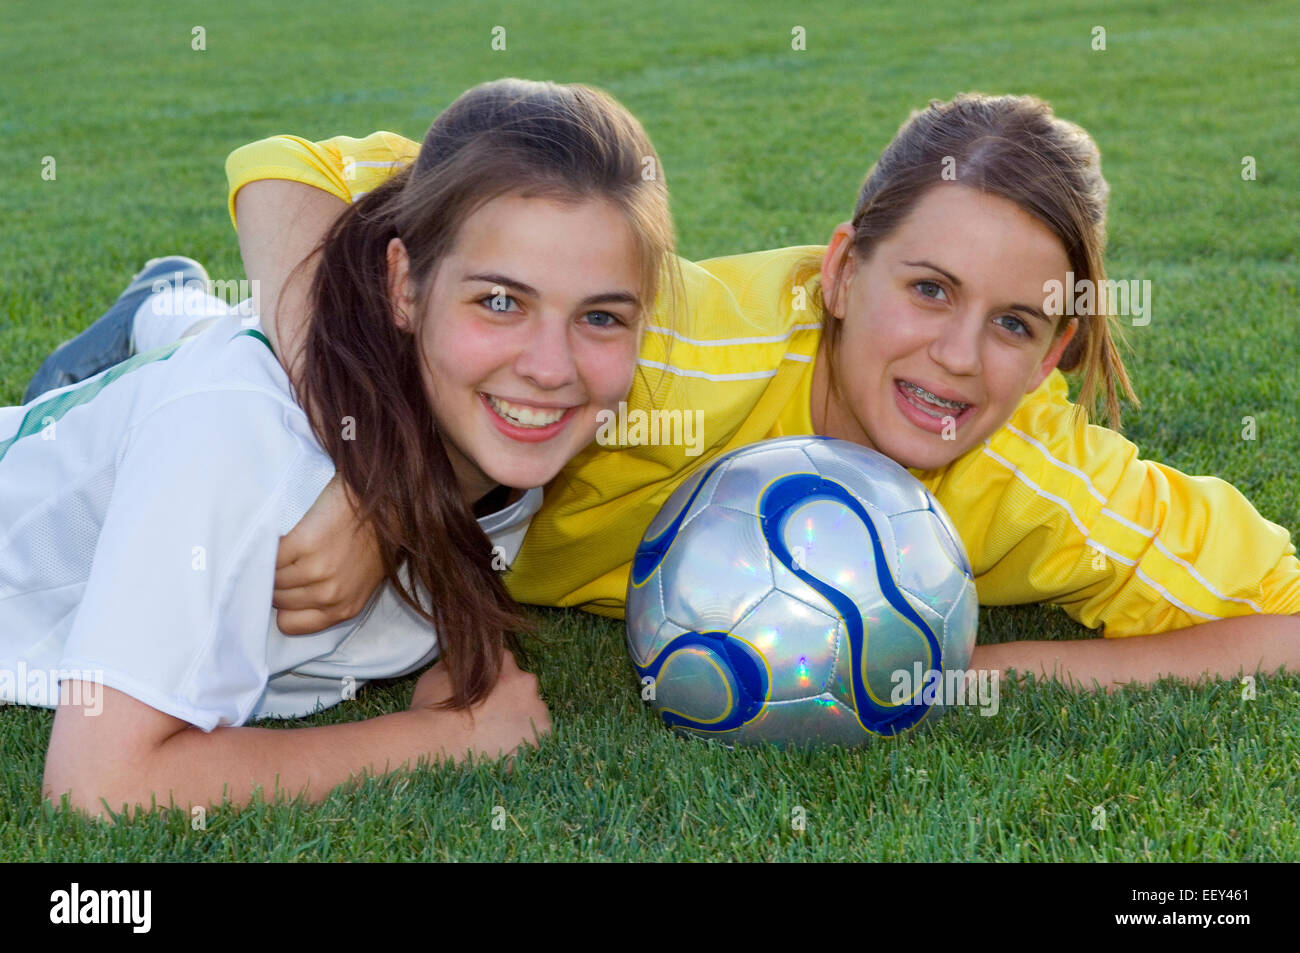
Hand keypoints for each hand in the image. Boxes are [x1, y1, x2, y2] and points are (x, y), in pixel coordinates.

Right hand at [274, 475, 384, 633]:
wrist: (387, 503)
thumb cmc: (372, 540)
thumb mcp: (360, 582)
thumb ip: (333, 600)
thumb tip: (294, 603)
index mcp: (344, 609)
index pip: (289, 624)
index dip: (284, 606)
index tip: (287, 590)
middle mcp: (330, 595)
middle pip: (277, 599)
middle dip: (279, 582)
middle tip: (291, 561)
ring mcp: (317, 570)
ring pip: (271, 577)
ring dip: (274, 563)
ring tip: (290, 547)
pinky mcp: (304, 545)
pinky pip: (270, 555)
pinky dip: (272, 545)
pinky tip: (286, 536)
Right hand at [410, 653, 550, 760]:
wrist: (434, 748)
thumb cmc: (433, 711)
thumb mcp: (438, 673)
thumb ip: (458, 660)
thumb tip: (461, 656)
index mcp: (504, 664)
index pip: (505, 663)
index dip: (492, 678)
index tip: (482, 694)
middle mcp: (526, 683)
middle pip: (522, 687)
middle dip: (508, 698)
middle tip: (486, 715)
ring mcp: (537, 712)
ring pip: (532, 712)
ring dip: (518, 719)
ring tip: (493, 734)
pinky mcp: (540, 740)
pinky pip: (535, 737)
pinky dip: (523, 741)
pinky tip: (502, 746)